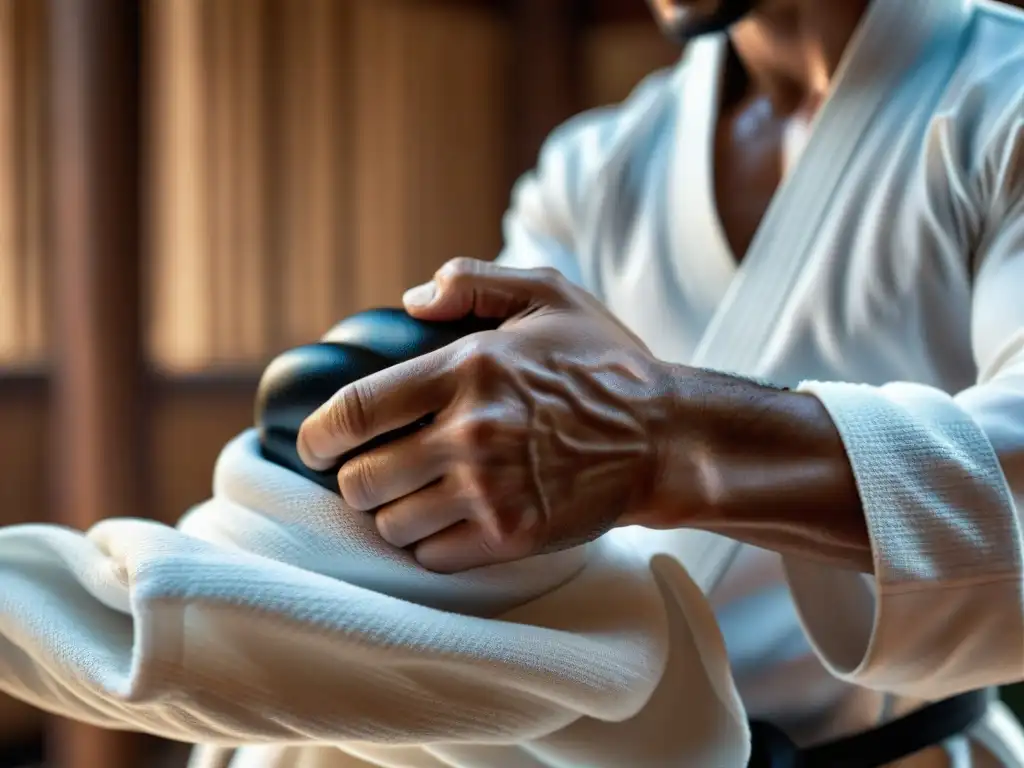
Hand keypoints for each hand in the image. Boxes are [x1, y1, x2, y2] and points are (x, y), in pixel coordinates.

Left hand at [296, 258, 680, 571]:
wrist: (667, 438)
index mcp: (468, 367)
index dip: (318, 434)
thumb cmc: (606, 366)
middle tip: (372, 474)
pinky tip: (449, 524)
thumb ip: (473, 282)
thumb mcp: (549, 295)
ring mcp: (490, 490)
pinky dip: (429, 546)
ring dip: (393, 515)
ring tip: (415, 500)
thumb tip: (411, 299)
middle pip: (362, 479)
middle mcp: (471, 431)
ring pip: (392, 524)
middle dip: (355, 481)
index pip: (356, 409)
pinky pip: (432, 558)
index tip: (314, 445)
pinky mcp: (512, 536)